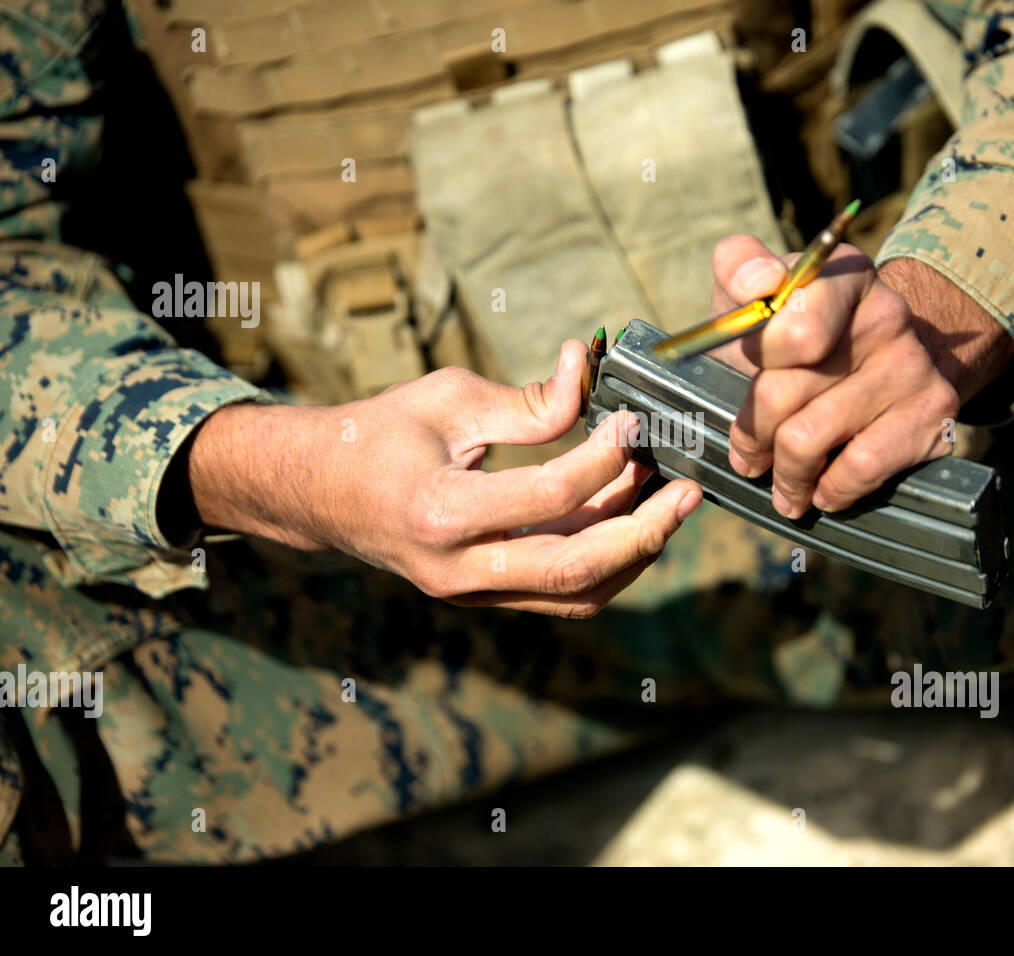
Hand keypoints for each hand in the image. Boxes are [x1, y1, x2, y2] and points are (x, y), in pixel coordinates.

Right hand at [186, 340, 701, 616]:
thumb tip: (588, 374)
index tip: (631, 421)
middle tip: (687, 491)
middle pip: (577, 569)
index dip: (604, 458)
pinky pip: (559, 592)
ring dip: (633, 552)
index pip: (551, 496)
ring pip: (576, 594)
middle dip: (646, 531)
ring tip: (668, 503)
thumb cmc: (378, 434)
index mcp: (442, 513)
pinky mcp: (483, 596)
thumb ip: (526, 400)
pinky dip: (603, 560)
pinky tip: (626, 515)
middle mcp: (458, 569)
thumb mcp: (447, 398)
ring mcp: (470, 593)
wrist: (316, 493)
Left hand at [708, 235, 1013, 518]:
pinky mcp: (934, 414)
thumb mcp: (760, 290)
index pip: (791, 328)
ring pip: (811, 439)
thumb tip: (759, 282)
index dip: (757, 360)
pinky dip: (832, 490)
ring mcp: (912, 366)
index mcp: (841, 275)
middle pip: (785, 392)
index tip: (746, 376)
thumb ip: (739, 266)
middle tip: (747, 457)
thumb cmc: (797, 328)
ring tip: (782, 485)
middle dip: (753, 434)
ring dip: (787, 474)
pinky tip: (822, 490)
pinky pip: (860, 468)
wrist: (878, 358)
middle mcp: (885, 314)